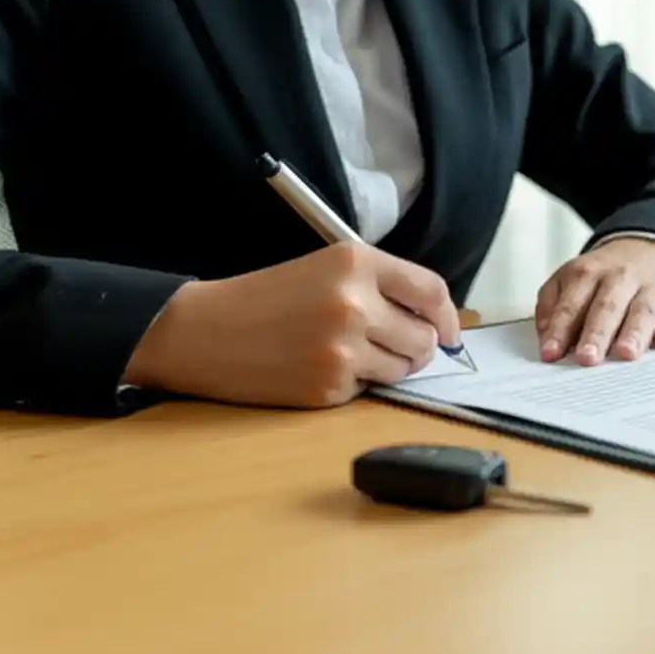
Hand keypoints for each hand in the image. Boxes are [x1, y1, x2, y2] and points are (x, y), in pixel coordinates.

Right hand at [122, 243, 459, 407]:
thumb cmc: (267, 298)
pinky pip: (369, 390)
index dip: (448, 317)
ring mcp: (343, 348)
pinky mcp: (330, 386)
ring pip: (403, 368)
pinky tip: (319, 367)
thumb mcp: (326, 269)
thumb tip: (436, 324)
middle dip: (416, 346)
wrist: (205, 331)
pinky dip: (354, 383)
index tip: (449, 332)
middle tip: (389, 344)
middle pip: (425, 338)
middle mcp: (355, 303)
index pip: (431, 292)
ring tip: (347, 351)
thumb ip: (381, 286)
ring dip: (387, 366)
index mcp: (356, 263)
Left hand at [535, 238, 654, 365]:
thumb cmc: (604, 276)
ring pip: (643, 310)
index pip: (572, 304)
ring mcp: (653, 287)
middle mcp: (621, 277)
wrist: (651, 249)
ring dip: (634, 332)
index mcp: (588, 273)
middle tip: (587, 358)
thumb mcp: (571, 278)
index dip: (560, 329)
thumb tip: (546, 338)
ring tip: (626, 354)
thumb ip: (553, 305)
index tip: (551, 354)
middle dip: (596, 333)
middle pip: (607, 307)